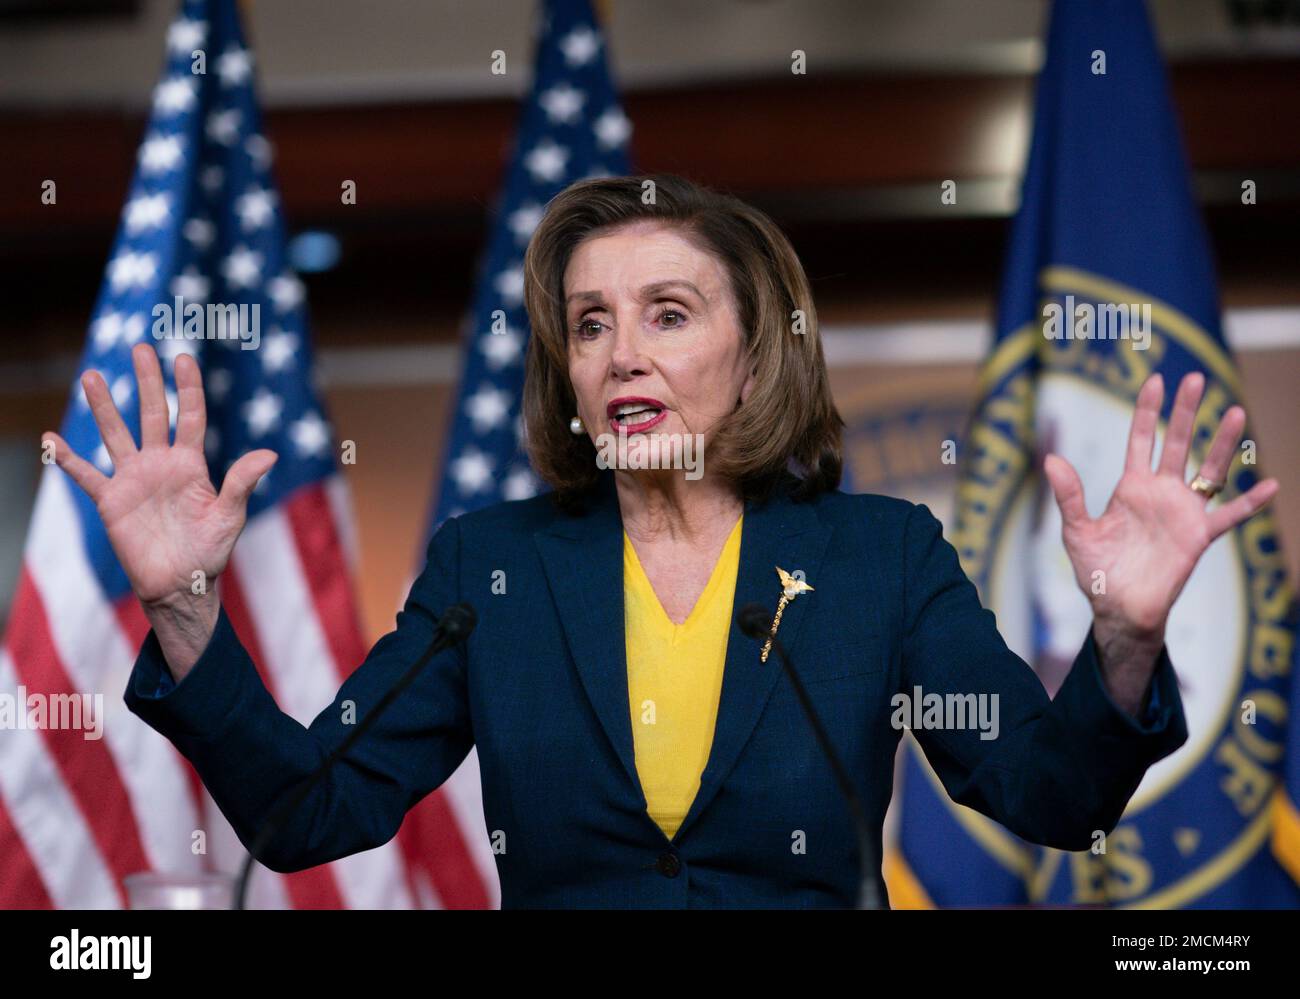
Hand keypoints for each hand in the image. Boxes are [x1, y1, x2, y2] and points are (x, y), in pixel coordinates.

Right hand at [43, 343, 276, 672]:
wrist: (181, 585)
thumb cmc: (210, 552)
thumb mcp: (229, 515)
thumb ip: (243, 483)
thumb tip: (270, 453)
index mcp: (192, 464)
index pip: (191, 417)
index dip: (188, 388)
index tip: (184, 357)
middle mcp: (160, 464)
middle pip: (153, 414)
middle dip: (149, 381)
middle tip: (141, 347)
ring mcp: (134, 479)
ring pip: (116, 434)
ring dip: (104, 406)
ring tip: (93, 376)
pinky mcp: (111, 500)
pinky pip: (86, 474)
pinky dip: (68, 458)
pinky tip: (51, 438)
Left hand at [1042, 372, 1277, 709]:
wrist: (1118, 607)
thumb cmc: (1096, 569)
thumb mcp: (1077, 530)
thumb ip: (1069, 495)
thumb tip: (1051, 460)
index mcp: (1131, 487)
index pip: (1141, 440)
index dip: (1148, 412)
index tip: (1155, 381)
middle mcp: (1161, 493)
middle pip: (1176, 443)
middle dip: (1185, 412)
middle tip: (1196, 378)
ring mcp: (1183, 512)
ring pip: (1208, 469)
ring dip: (1222, 443)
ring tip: (1236, 412)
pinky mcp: (1199, 537)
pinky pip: (1230, 517)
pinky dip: (1250, 503)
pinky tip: (1271, 485)